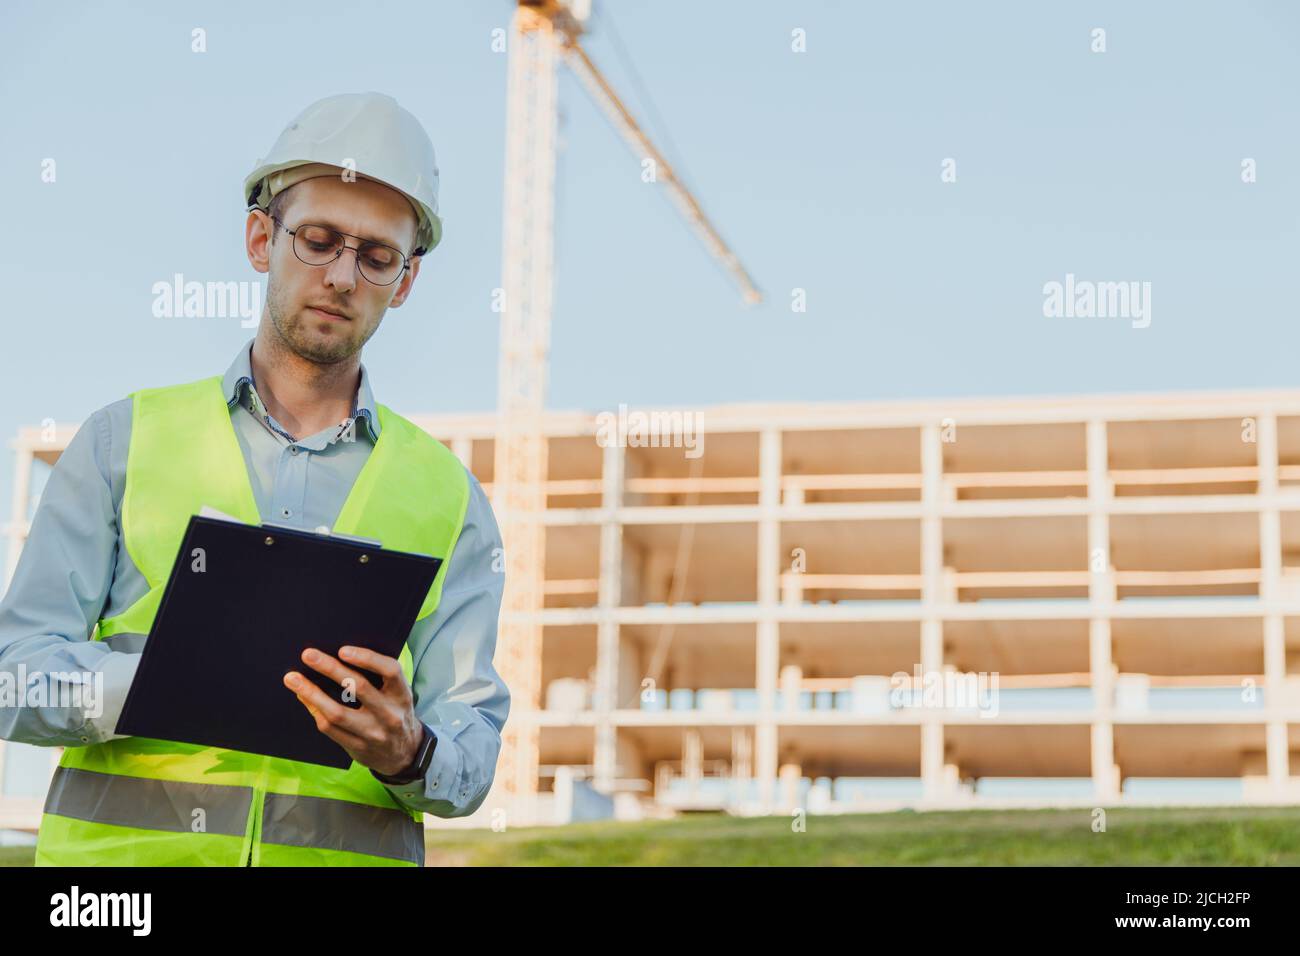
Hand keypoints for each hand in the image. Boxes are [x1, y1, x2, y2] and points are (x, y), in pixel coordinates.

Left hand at [283, 645, 423, 776]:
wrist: (403, 753)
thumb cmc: (393, 712)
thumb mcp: (396, 694)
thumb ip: (378, 677)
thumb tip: (338, 655)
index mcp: (402, 695)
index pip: (390, 671)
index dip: (367, 658)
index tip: (342, 650)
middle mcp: (390, 714)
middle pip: (358, 688)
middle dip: (331, 668)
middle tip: (308, 654)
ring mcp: (373, 733)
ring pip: (337, 712)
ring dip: (312, 693)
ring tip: (293, 678)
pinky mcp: (357, 747)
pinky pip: (330, 728)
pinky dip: (314, 709)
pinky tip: (303, 696)